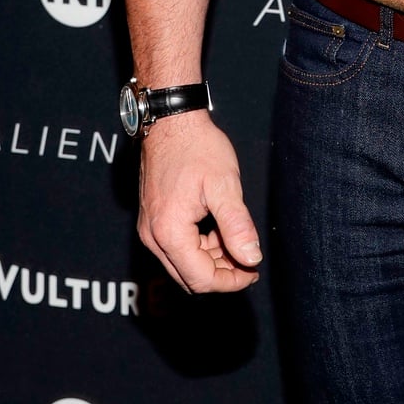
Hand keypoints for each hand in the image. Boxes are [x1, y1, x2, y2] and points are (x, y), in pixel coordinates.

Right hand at [137, 113, 262, 293]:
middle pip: (189, 277)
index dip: (231, 281)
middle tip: (249, 259)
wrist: (171, 121)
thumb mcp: (224, 185)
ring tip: (236, 238)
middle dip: (221, 274)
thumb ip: (237, 226)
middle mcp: (152, 236)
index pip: (200, 279)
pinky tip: (218, 228)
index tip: (253, 271)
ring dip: (211, 259)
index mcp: (169, 232)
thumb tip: (251, 258)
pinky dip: (199, 246)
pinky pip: (176, 247)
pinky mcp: (152, 219)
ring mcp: (149, 228)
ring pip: (182, 264)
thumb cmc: (197, 148)